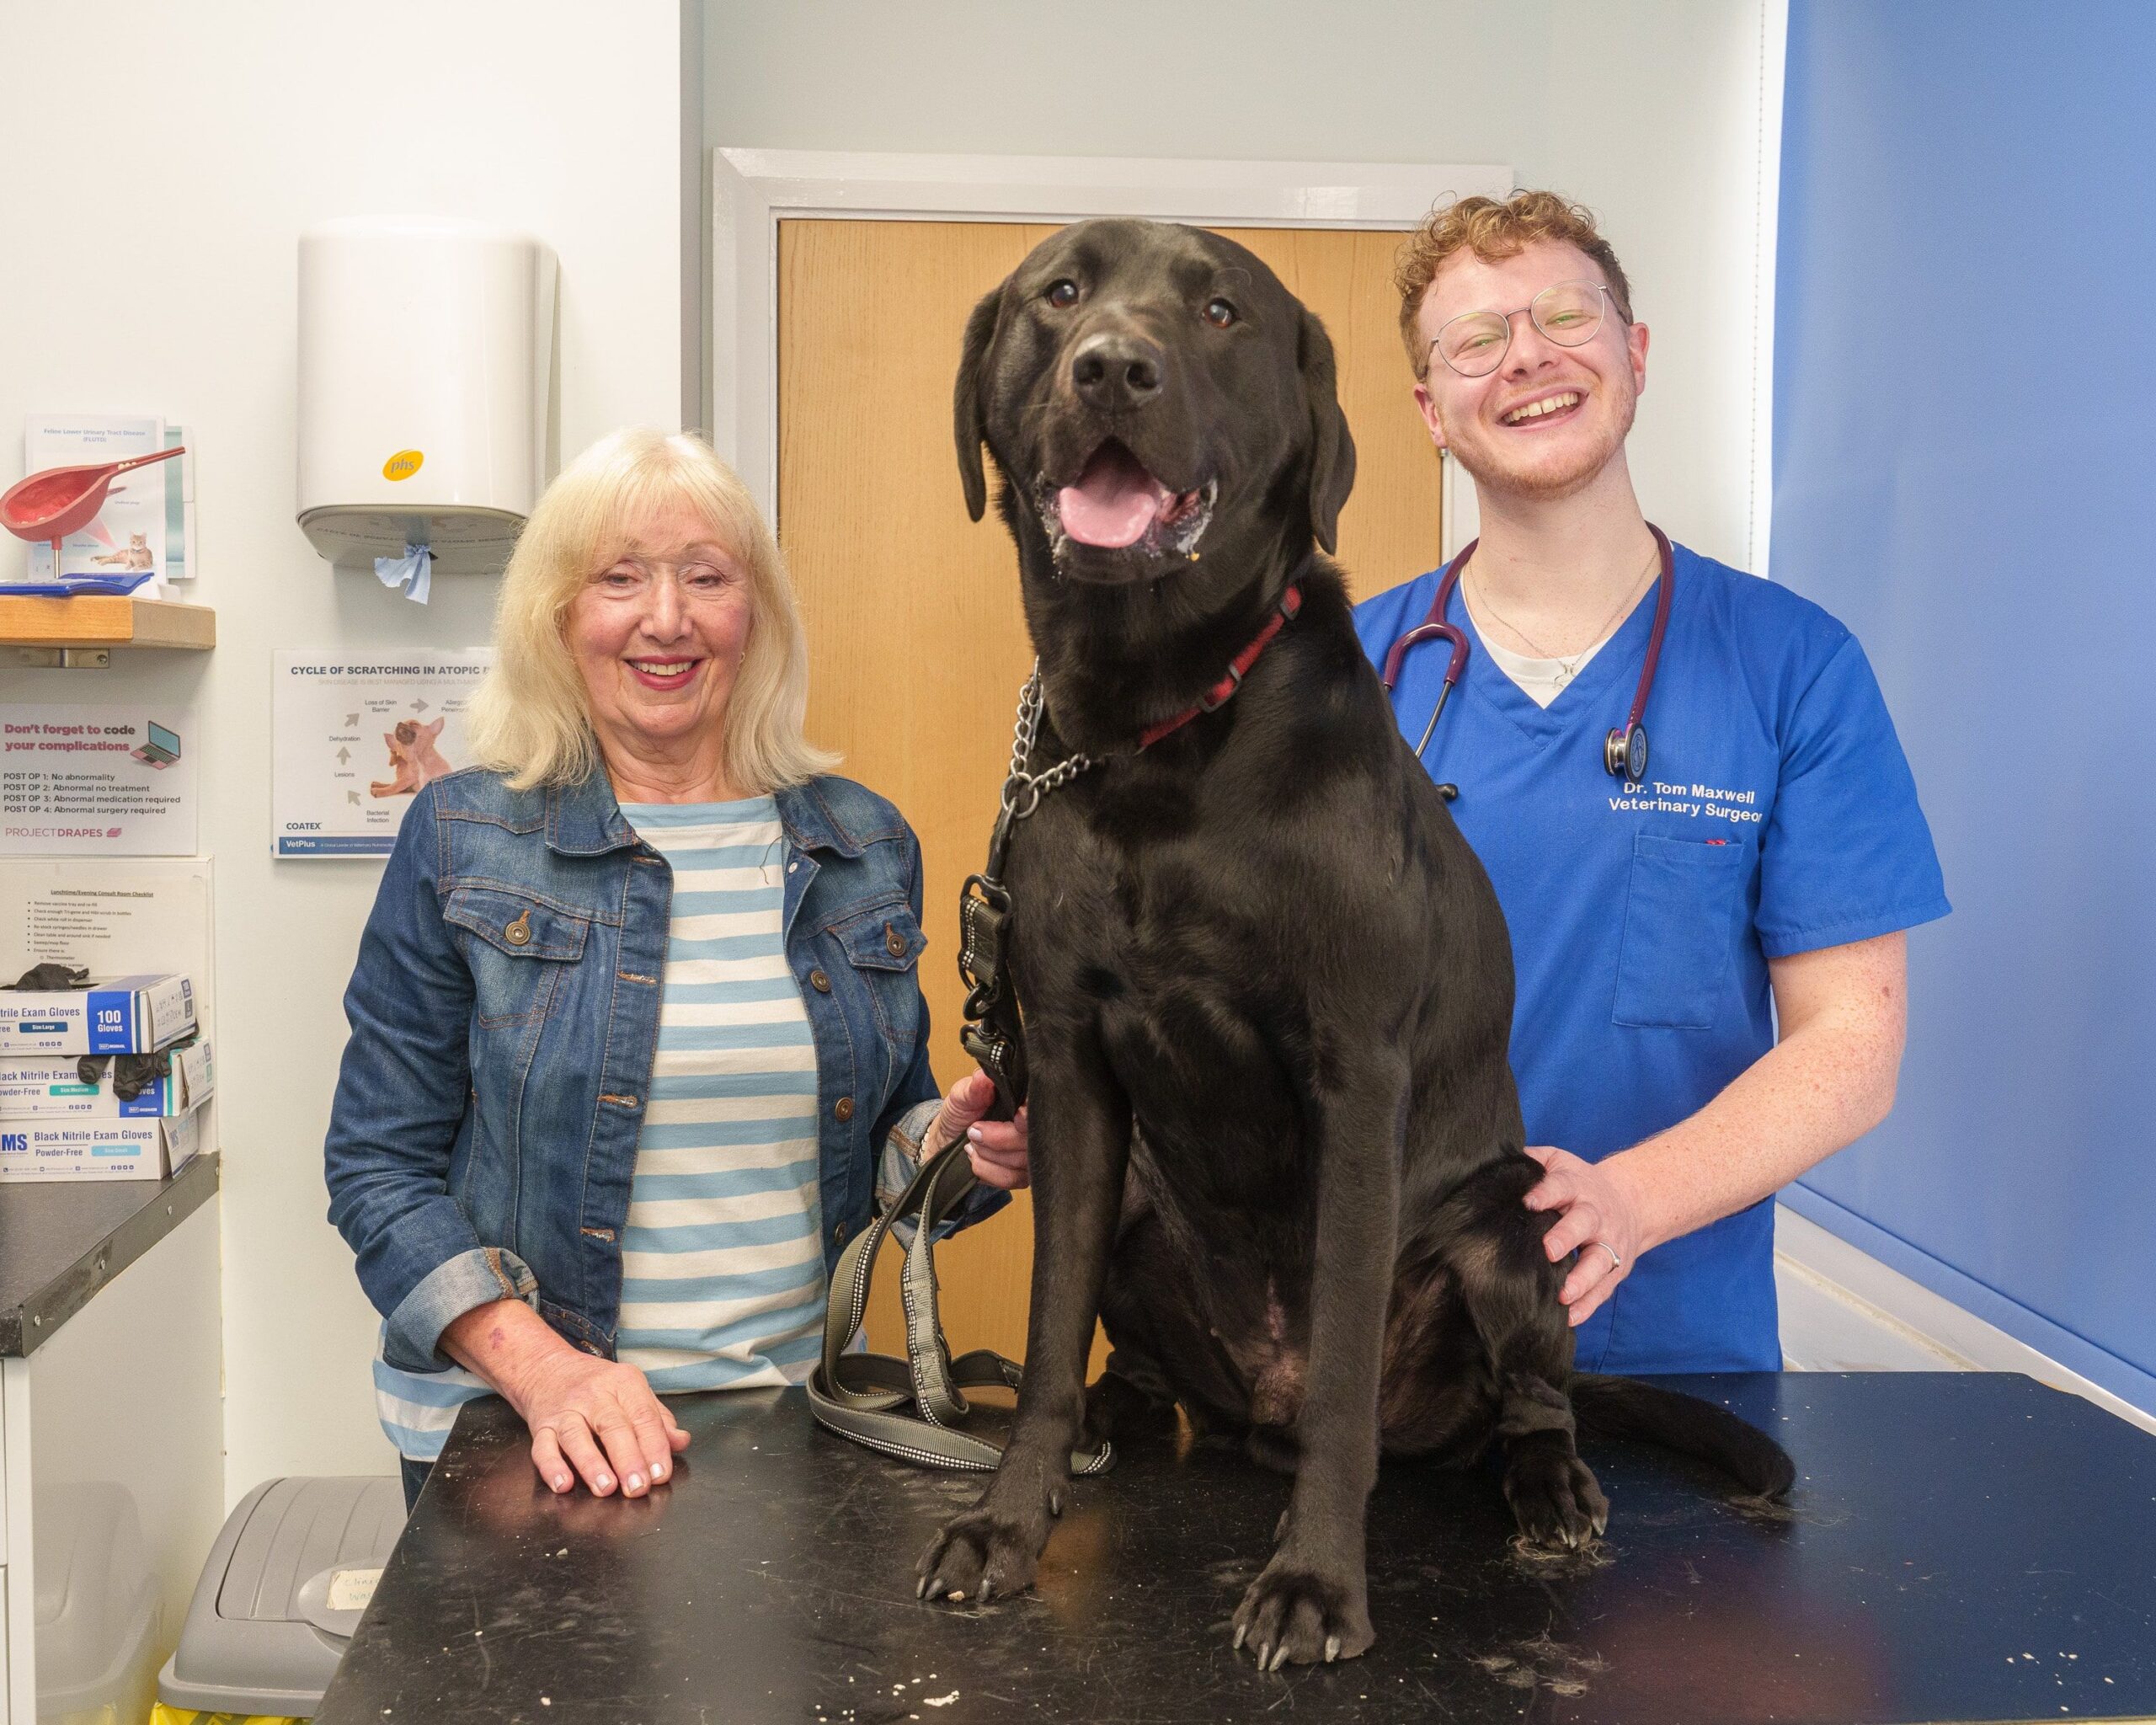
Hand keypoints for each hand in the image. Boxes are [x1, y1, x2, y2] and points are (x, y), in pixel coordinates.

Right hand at [443, 1299, 688, 1496]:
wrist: (547, 1368)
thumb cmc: (598, 1386)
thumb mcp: (632, 1392)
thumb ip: (658, 1419)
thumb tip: (681, 1442)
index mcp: (624, 1383)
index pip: (644, 1416)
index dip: (654, 1447)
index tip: (661, 1474)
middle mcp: (594, 1395)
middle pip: (613, 1427)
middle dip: (628, 1459)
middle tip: (638, 1487)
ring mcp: (565, 1410)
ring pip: (577, 1437)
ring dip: (591, 1464)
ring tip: (605, 1488)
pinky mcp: (541, 1426)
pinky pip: (542, 1447)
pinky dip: (552, 1468)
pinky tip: (563, 1485)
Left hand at [929, 1069, 1029, 1189]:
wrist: (948, 1139)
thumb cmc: (962, 1112)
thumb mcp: (963, 1094)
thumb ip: (974, 1087)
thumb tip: (983, 1077)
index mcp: (1027, 1101)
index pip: (1044, 1109)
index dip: (1032, 1117)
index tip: (1016, 1115)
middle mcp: (1037, 1127)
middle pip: (1034, 1140)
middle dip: (999, 1139)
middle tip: (973, 1130)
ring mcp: (1034, 1153)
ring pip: (1022, 1162)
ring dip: (989, 1155)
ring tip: (971, 1143)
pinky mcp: (1024, 1175)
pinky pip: (1011, 1179)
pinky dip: (987, 1170)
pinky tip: (975, 1157)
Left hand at [1520, 1145, 1649, 1326]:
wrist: (1632, 1201)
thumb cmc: (1579, 1183)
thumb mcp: (1560, 1161)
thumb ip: (1533, 1160)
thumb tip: (1495, 1158)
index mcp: (1577, 1187)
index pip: (1562, 1186)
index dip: (1546, 1193)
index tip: (1528, 1201)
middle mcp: (1595, 1215)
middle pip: (1584, 1223)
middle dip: (1567, 1236)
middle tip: (1548, 1251)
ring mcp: (1608, 1244)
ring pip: (1599, 1262)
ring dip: (1582, 1279)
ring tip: (1563, 1295)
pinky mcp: (1615, 1270)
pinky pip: (1603, 1290)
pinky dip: (1588, 1305)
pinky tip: (1570, 1318)